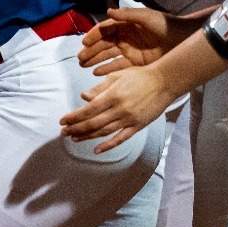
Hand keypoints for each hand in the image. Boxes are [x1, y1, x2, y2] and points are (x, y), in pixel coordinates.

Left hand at [59, 64, 174, 152]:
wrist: (164, 82)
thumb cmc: (139, 76)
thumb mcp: (117, 76)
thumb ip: (99, 88)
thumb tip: (83, 97)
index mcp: (112, 95)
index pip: (88, 110)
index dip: (74, 117)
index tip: (63, 121)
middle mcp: (119, 109)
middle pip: (93, 122)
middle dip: (76, 128)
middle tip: (64, 132)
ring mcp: (129, 119)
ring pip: (104, 131)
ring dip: (87, 136)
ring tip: (75, 139)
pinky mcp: (137, 126)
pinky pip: (121, 138)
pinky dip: (108, 145)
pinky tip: (97, 150)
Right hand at [78, 5, 171, 73]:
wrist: (184, 41)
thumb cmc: (166, 26)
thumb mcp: (147, 17)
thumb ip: (127, 14)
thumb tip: (108, 11)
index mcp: (126, 25)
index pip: (106, 29)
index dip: (94, 36)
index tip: (84, 43)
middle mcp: (126, 38)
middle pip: (104, 44)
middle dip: (91, 51)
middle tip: (80, 58)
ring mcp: (130, 51)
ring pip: (108, 56)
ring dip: (95, 60)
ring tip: (83, 65)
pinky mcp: (136, 64)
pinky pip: (118, 67)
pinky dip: (107, 70)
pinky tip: (96, 73)